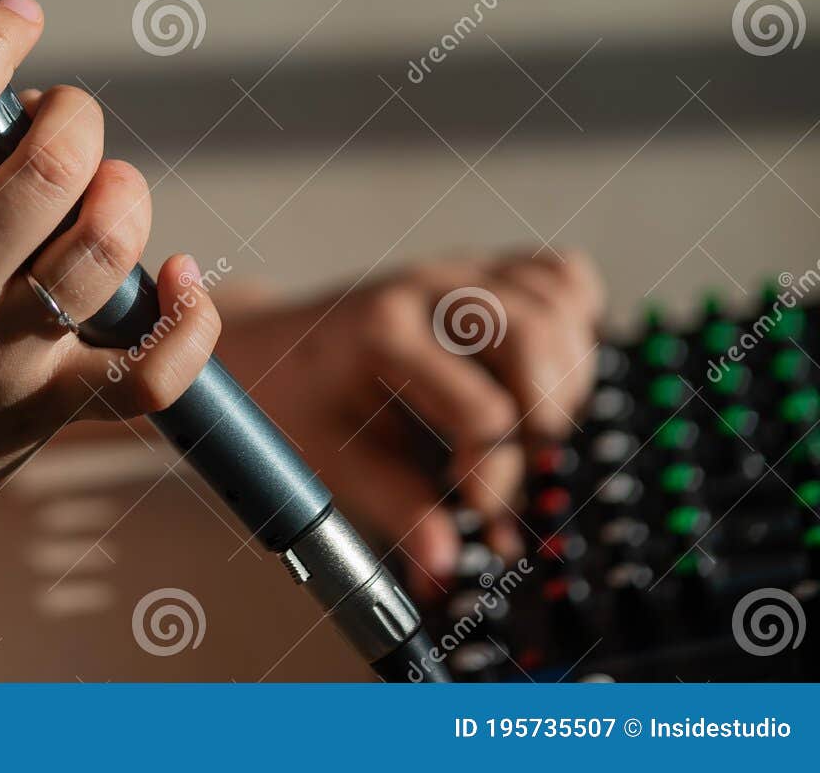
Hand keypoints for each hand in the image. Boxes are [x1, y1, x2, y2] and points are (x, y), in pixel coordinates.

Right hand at [0, 0, 221, 534]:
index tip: (17, 15)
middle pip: (47, 169)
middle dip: (74, 113)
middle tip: (61, 115)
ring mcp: (0, 358)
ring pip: (104, 250)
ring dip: (124, 192)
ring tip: (106, 186)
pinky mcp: (49, 411)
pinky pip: (149, 370)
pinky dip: (186, 318)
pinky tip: (180, 275)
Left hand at [216, 252, 602, 594]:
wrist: (264, 349)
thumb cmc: (293, 403)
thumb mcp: (331, 464)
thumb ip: (398, 512)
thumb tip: (445, 567)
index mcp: (381, 333)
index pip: (482, 408)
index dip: (494, 474)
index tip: (480, 509)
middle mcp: (425, 289)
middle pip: (534, 335)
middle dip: (543, 415)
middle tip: (520, 462)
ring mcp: (455, 271)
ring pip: (555, 299)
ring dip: (566, 371)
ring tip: (530, 423)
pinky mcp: (479, 270)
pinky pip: (556, 272)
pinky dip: (573, 318)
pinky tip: (545, 370)